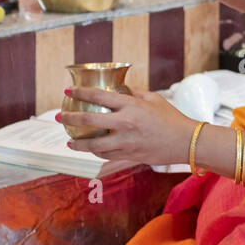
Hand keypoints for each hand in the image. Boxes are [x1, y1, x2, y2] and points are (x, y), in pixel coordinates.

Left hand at [59, 87, 194, 165]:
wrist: (185, 142)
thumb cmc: (170, 117)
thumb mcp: (152, 98)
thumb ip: (133, 93)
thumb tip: (117, 89)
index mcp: (130, 106)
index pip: (98, 97)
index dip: (80, 93)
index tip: (67, 92)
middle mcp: (125, 124)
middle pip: (89, 121)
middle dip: (70, 119)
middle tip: (59, 117)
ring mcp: (126, 142)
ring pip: (94, 145)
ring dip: (78, 144)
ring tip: (69, 143)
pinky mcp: (129, 156)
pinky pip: (107, 155)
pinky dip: (96, 153)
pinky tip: (91, 151)